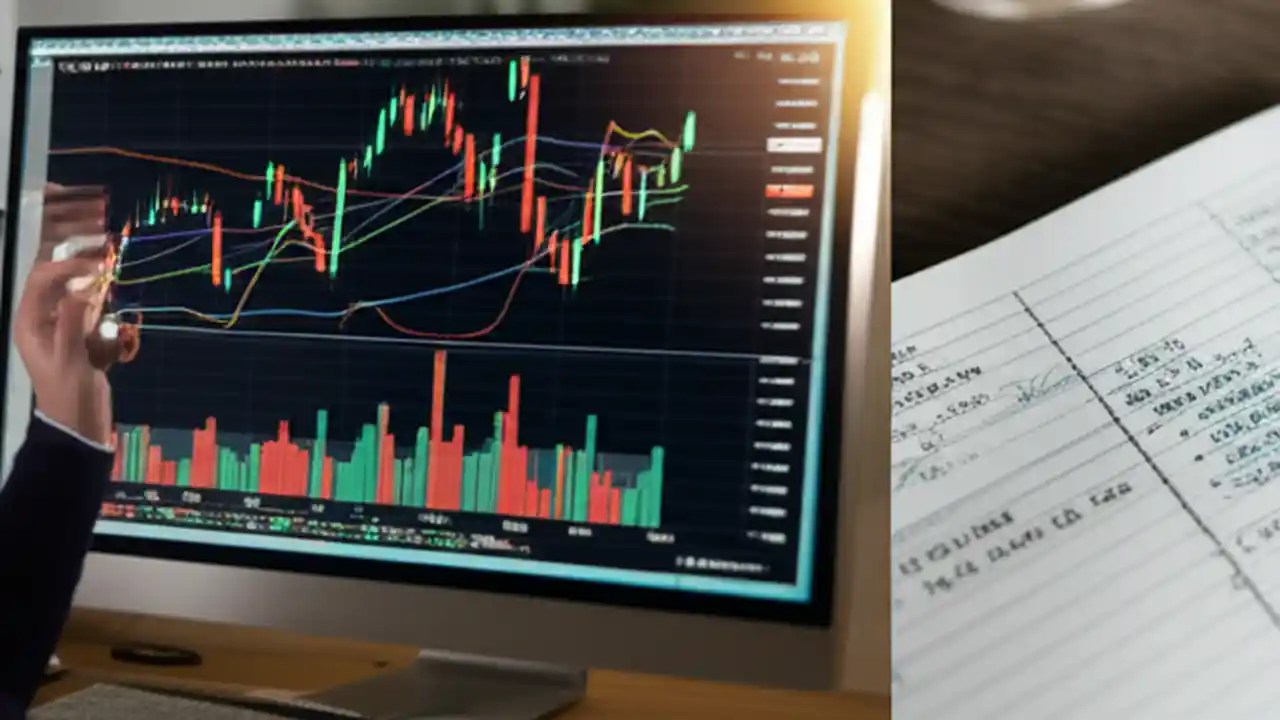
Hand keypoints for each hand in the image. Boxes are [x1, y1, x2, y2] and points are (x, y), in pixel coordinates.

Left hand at [14, 184, 114, 445]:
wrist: (79, 428)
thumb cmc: (68, 394)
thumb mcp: (69, 357)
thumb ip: (74, 320)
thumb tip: (84, 286)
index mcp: (30, 323)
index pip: (43, 280)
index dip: (66, 265)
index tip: (95, 261)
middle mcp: (45, 320)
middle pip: (59, 281)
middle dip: (78, 262)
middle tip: (104, 244)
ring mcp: (66, 329)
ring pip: (80, 294)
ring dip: (97, 284)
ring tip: (114, 267)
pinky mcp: (85, 340)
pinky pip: (97, 315)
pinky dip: (108, 310)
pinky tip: (120, 314)